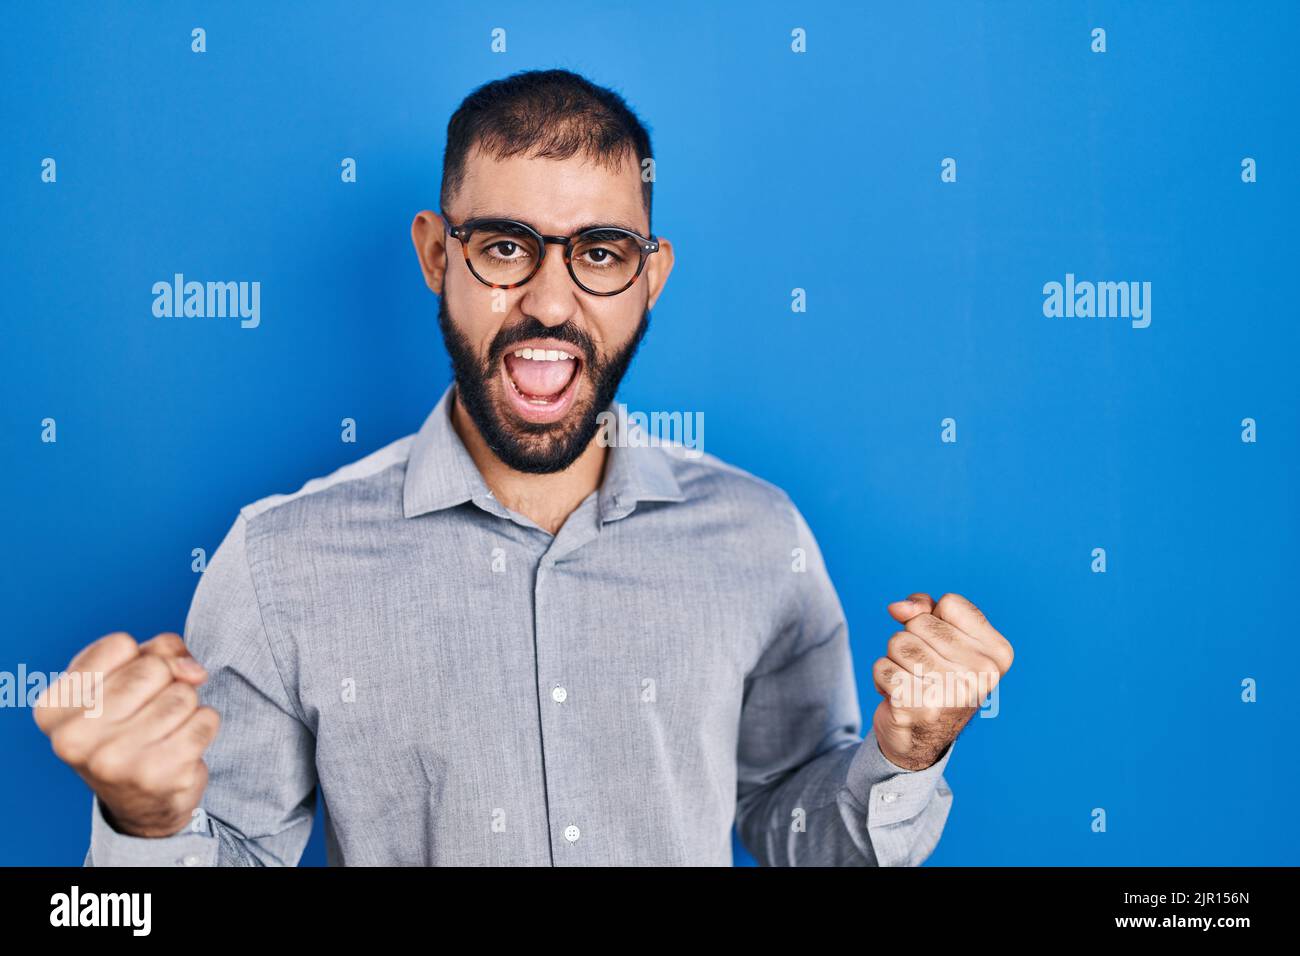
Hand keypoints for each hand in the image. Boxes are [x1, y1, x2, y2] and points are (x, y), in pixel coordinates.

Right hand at [33, 631, 219, 836]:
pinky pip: (205, 719)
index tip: (130, 687)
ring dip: (186, 705)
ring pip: (182, 693)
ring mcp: (113, 761)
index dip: (139, 657)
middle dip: (166, 681)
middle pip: (153, 668)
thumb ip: (159, 651)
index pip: (119, 645)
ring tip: (165, 730)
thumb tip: (193, 671)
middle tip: (151, 711)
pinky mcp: (156, 776)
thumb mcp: (127, 680)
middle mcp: (74, 738)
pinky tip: (182, 745)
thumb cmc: (130, 727)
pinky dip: (203, 724)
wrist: (141, 804)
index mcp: (54, 708)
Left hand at [870, 593, 1012, 770]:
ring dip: (895, 659)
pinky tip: (899, 696)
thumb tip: (897, 608)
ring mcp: (951, 693)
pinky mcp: (917, 707)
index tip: (942, 647)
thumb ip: (925, 608)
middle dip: (911, 639)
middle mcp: (982, 674)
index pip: (950, 603)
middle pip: (919, 623)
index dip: (934, 617)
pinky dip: (883, 677)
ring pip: (898, 642)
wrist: (921, 740)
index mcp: (997, 654)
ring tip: (911, 680)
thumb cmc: (934, 677)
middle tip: (924, 669)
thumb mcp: (942, 636)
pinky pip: (882, 666)